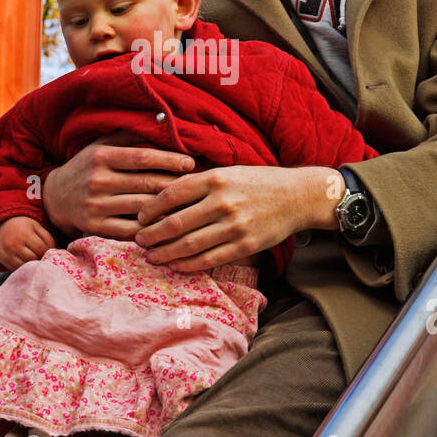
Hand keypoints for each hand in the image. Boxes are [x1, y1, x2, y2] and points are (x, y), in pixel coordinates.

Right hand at [0, 216, 55, 270]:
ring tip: (35, 258)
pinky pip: (17, 269)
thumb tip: (54, 252)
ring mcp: (8, 253)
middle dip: (41, 258)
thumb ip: (47, 237)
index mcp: (24, 233)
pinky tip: (26, 261)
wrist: (0, 226)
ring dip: (33, 264)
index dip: (48, 252)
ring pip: (26, 265)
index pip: (41, 248)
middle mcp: (14, 244)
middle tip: (43, 256)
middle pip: (34, 258)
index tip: (50, 252)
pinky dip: (24, 267)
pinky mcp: (3, 260)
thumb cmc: (22, 226)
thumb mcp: (35, 226)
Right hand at [42, 132, 195, 239]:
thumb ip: (130, 136)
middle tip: (199, 184)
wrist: (55, 197)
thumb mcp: (101, 145)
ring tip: (191, 205)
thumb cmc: (87, 166)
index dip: (169, 160)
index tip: (191, 163)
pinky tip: (168, 225)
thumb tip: (162, 121)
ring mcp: (96, 206)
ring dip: (169, 208)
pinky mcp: (95, 227)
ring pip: (142, 208)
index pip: (142, 157)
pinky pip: (130, 230)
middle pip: (146, 184)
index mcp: (101, 157)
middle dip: (176, 184)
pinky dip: (151, 228)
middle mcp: (97, 181)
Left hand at [133, 165, 345, 271]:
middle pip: (176, 223)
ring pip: (190, 245)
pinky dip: (188, 264)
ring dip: (165, 253)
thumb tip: (163, 195)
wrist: (298, 196)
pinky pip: (209, 259)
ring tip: (151, 256)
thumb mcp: (228, 171)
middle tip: (138, 240)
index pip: (172, 195)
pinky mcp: (245, 245)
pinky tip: (175, 265)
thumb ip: (198, 182)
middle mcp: (223, 202)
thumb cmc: (258, 181)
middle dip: (152, 234)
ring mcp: (235, 226)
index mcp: (216, 178)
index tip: (139, 217)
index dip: (150, 208)